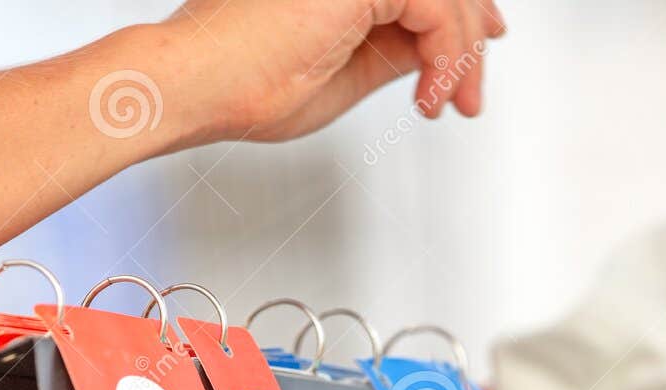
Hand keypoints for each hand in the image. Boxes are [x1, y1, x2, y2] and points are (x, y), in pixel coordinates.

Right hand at [159, 0, 504, 144]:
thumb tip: (435, 52)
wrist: (195, 83)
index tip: (470, 67)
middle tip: (469, 98)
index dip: (460, 23)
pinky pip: (438, 5)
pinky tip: (428, 94)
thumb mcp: (346, 74)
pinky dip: (445, 55)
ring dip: (459, 56)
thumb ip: (394, 51)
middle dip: (469, 43)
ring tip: (444, 103)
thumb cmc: (241, 87)